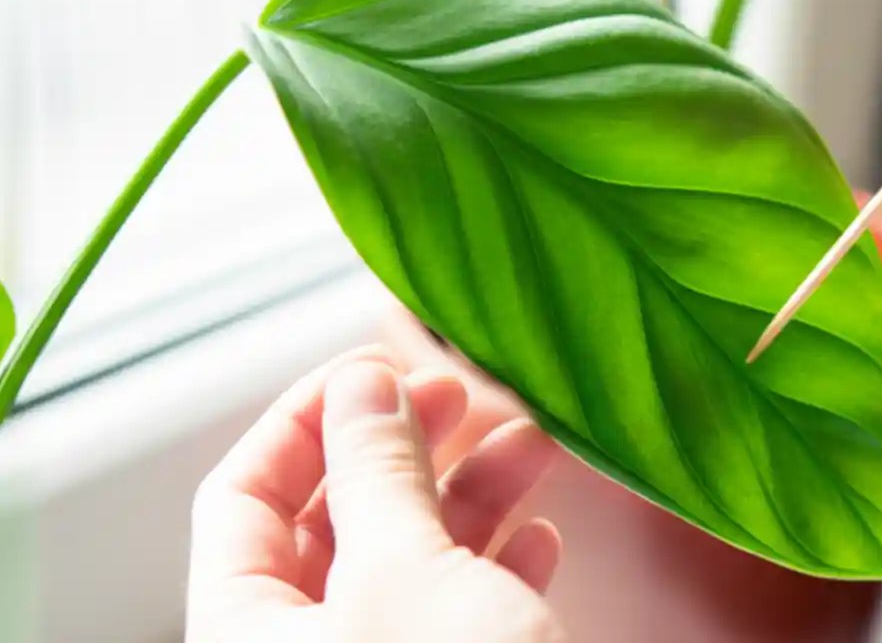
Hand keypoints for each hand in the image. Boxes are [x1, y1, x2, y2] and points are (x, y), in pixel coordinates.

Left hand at [186, 347, 564, 641]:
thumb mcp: (404, 570)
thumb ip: (376, 471)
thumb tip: (362, 385)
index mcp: (249, 628)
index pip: (241, 495)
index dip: (303, 417)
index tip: (371, 366)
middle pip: (336, 518)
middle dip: (404, 445)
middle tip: (454, 394)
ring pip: (410, 557)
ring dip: (474, 493)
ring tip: (532, 446)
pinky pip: (460, 608)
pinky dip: (499, 563)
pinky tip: (539, 536)